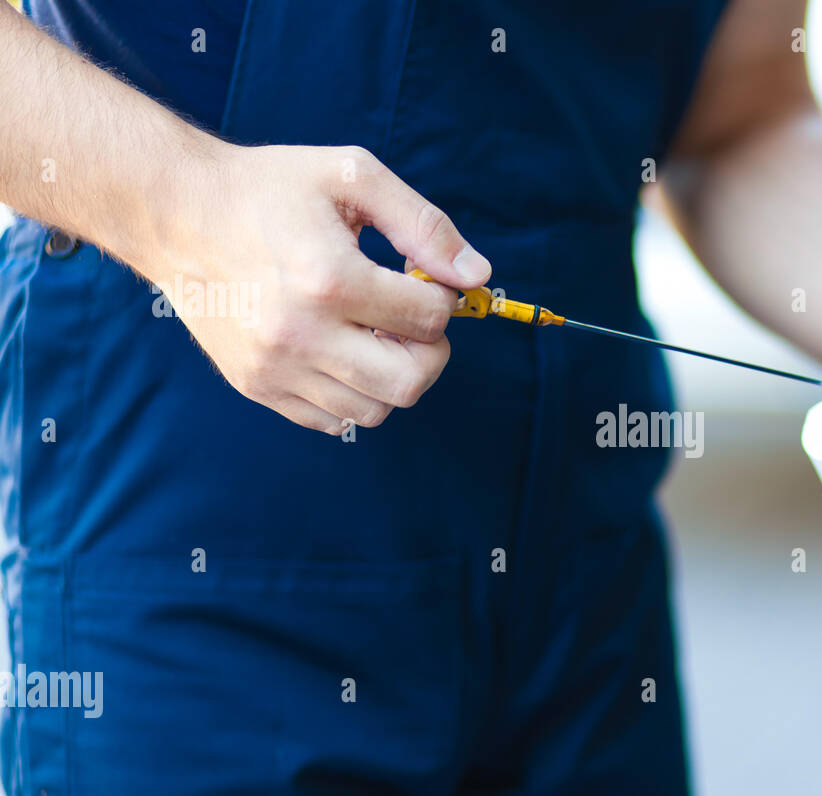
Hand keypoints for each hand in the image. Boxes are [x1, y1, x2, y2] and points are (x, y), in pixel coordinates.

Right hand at [140, 143, 490, 432]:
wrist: (174, 212)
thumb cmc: (270, 188)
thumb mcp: (353, 178)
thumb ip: (424, 224)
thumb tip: (477, 276)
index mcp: (329, 278)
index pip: (430, 318)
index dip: (442, 296)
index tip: (420, 278)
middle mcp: (300, 333)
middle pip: (409, 382)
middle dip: (431, 353)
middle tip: (413, 321)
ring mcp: (275, 367)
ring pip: (374, 410)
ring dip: (392, 376)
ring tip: (375, 333)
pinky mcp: (257, 386)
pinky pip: (333, 421)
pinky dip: (353, 395)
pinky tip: (342, 351)